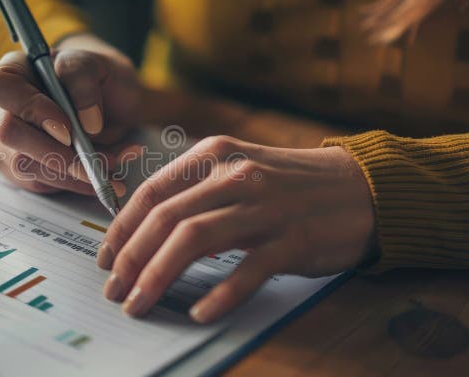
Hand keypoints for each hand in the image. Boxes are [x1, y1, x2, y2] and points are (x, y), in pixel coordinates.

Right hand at [0, 33, 142, 195]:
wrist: (108, 103)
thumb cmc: (94, 77)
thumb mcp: (95, 64)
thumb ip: (83, 78)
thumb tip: (88, 123)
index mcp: (9, 72)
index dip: (30, 108)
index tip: (68, 128)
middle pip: (9, 134)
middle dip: (56, 152)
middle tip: (96, 160)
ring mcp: (2, 143)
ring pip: (25, 166)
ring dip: (74, 171)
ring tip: (113, 162)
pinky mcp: (16, 171)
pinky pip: (40, 184)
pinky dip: (76, 183)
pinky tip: (101, 173)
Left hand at [97, 135, 375, 322]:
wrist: (363, 187)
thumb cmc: (289, 185)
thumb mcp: (237, 170)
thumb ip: (195, 191)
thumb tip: (143, 230)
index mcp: (214, 155)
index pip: (151, 192)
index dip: (121, 229)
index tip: (106, 260)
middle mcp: (235, 175)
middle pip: (165, 218)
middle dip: (131, 259)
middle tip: (115, 292)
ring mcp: (265, 206)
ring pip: (194, 240)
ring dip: (157, 277)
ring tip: (139, 304)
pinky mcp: (293, 239)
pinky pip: (247, 270)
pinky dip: (218, 294)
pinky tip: (199, 312)